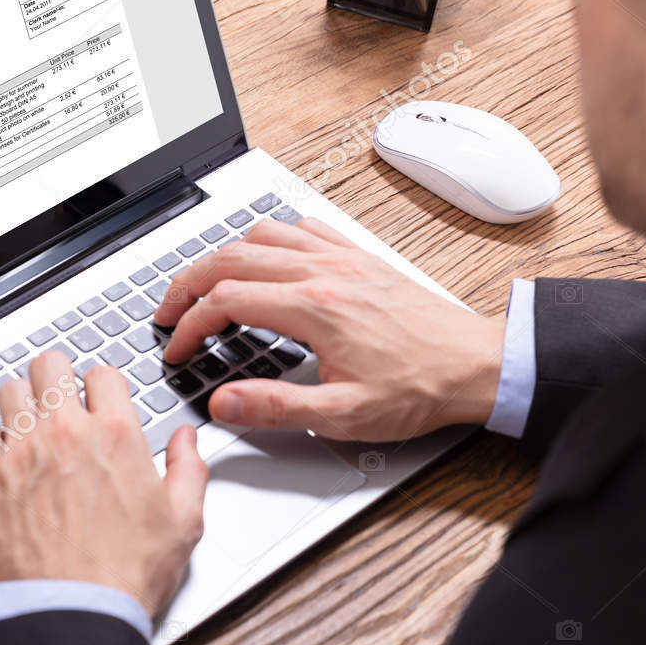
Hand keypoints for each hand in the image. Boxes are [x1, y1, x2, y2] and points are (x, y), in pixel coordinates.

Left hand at [0, 350, 207, 617]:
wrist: (75, 615)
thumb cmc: (127, 574)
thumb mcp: (184, 520)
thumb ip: (189, 468)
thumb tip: (186, 439)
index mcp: (116, 434)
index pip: (103, 373)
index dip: (105, 386)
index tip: (103, 403)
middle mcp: (65, 433)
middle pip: (49, 365)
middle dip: (59, 377)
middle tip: (64, 399)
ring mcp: (21, 454)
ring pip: (10, 390)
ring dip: (24, 402)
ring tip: (33, 424)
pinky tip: (6, 455)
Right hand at [153, 216, 504, 441]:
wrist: (476, 364)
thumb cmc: (419, 388)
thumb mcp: (344, 415)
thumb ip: (277, 407)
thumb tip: (225, 401)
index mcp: (314, 308)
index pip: (225, 301)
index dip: (188, 325)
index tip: (178, 351)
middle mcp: (324, 273)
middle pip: (231, 257)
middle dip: (188, 283)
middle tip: (168, 312)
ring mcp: (342, 259)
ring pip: (262, 235)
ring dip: (223, 256)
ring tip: (205, 285)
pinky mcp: (359, 258)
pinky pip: (302, 229)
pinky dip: (270, 238)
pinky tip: (266, 259)